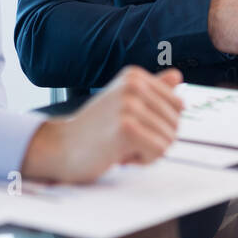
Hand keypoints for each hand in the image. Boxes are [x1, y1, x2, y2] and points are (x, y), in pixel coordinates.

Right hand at [20, 66, 184, 182]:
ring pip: (169, 140)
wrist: (60, 147)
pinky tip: (119, 154)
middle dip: (153, 139)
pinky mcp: (127, 128)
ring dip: (146, 151)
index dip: (159, 124)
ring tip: (119, 145)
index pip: (178, 105)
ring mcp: (130, 105)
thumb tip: (177, 77)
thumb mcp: (124, 103)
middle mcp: (133, 85)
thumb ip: (152, 91)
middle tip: (123, 138)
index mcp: (135, 76)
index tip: (131, 125)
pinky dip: (142, 161)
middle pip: (175, 124)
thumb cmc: (93, 129)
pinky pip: (159, 152)